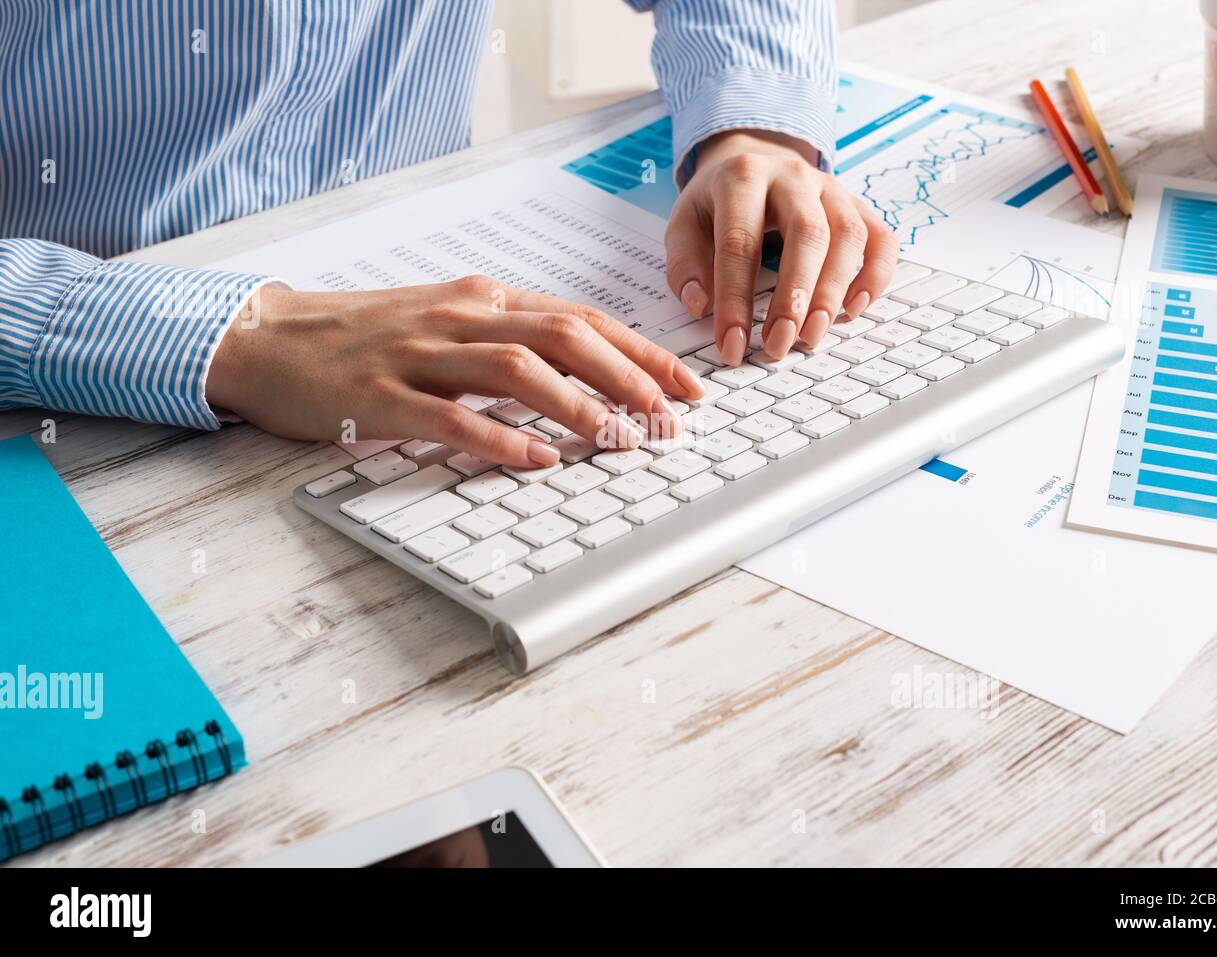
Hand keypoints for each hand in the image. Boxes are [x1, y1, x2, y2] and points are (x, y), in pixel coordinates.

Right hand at [206, 277, 705, 468]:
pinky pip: (451, 417)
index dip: (641, 352)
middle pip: (563, 336)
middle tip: (672, 418)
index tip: (687, 386)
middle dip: (629, 377)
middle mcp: (460, 317)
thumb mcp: (445, 324)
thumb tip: (584, 373)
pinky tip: (538, 459)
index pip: (581, 318)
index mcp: (482, 299)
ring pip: (516, 369)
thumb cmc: (365, 336)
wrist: (269, 339)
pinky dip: (500, 437)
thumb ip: (507, 340)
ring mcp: (419, 353)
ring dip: (578, 404)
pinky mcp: (381, 395)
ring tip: (621, 439)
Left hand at [664, 130, 897, 365]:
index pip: (740, 242)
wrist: (752, 155)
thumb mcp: (684, 222)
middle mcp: (793, 177)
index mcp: (742, 176)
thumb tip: (701, 306)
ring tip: (813, 334)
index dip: (735, 299)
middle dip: (794, 296)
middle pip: (806, 234)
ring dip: (833, 291)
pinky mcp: (857, 204)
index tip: (731, 345)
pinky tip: (855, 308)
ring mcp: (831, 188)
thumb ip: (685, 264)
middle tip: (780, 343)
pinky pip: (881, 237)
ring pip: (848, 235)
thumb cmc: (716, 201)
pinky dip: (876, 275)